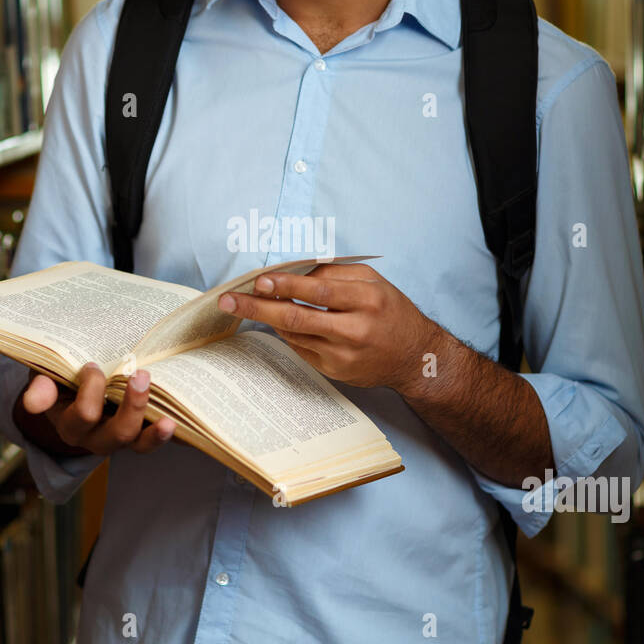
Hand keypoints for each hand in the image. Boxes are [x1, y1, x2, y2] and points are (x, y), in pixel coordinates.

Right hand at [17, 363, 176, 457]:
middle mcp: (94, 438)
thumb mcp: (47, 376)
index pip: (83, 415)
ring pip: (137, 444)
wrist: (73, 388)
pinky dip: (165, 435)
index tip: (92, 365)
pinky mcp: (137, 435)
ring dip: (153, 430)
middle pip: (116, 433)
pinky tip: (179, 423)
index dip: (91, 390)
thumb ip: (42, 386)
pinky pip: (152, 442)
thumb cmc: (61, 378)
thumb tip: (33, 402)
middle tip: (140, 374)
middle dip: (131, 405)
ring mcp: (118, 439)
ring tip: (169, 418)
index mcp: (69, 424)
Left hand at [216, 263, 430, 390]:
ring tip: (245, 305)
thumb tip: (292, 272)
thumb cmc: (391, 311)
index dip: (286, 285)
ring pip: (294, 334)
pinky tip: (276, 321)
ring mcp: (344, 355)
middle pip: (298, 317)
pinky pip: (301, 349)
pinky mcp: (335, 372)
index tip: (259, 280)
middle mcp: (355, 329)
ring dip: (268, 318)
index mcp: (367, 300)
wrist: (414, 357)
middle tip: (228, 300)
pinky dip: (286, 333)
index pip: (318, 291)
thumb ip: (335, 274)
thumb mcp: (372, 282)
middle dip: (258, 307)